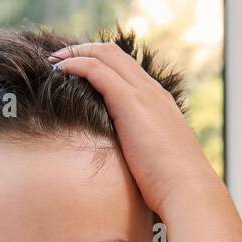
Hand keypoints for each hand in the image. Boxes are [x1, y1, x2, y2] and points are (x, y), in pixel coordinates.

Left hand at [48, 42, 219, 215]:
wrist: (188, 190)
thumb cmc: (171, 187)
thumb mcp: (154, 162)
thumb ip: (140, 154)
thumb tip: (126, 168)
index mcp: (159, 104)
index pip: (127, 69)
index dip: (99, 63)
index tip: (75, 71)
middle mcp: (152, 92)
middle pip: (114, 53)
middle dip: (83, 50)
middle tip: (57, 59)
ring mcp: (143, 94)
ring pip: (105, 55)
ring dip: (75, 53)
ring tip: (52, 61)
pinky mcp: (131, 102)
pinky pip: (97, 70)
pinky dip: (75, 65)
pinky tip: (58, 71)